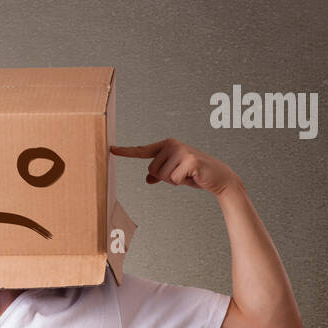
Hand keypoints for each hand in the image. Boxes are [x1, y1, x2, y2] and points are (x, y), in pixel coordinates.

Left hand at [111, 139, 238, 197]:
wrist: (217, 176)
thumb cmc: (194, 174)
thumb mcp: (175, 174)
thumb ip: (160, 174)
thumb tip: (148, 178)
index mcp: (166, 145)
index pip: (142, 150)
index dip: (126, 152)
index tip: (111, 149)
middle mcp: (172, 145)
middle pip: (152, 171)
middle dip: (165, 179)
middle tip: (181, 174)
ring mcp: (181, 151)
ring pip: (162, 176)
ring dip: (175, 181)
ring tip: (187, 174)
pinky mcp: (189, 160)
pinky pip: (174, 180)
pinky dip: (183, 183)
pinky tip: (193, 176)